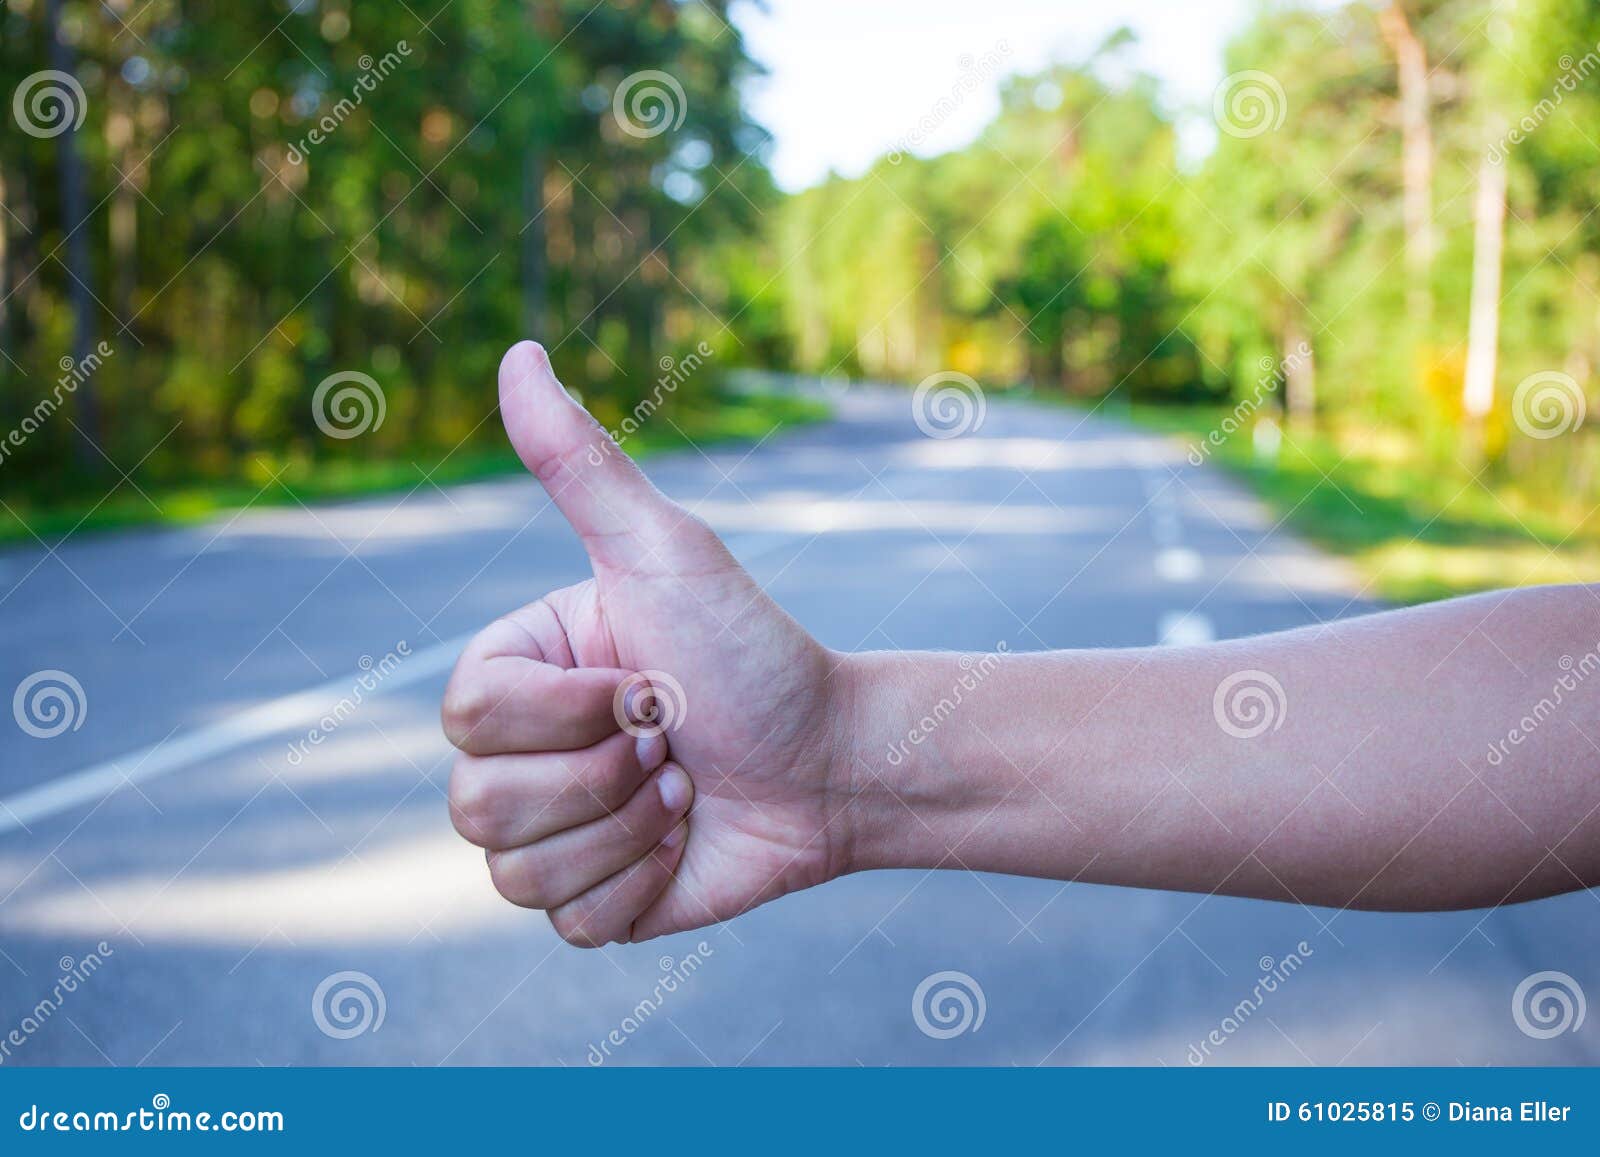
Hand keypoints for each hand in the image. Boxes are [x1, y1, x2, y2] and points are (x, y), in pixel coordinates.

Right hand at [442, 342, 854, 945]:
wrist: (836, 761)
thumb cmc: (753, 650)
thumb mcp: (665, 553)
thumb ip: (580, 463)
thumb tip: (519, 351)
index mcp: (518, 671)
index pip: (468, 718)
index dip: (567, 712)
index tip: (650, 682)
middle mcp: (522, 754)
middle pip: (477, 805)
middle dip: (603, 777)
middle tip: (672, 740)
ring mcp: (553, 833)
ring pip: (515, 874)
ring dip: (630, 830)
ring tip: (685, 788)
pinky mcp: (593, 902)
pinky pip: (570, 925)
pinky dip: (644, 886)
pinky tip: (687, 842)